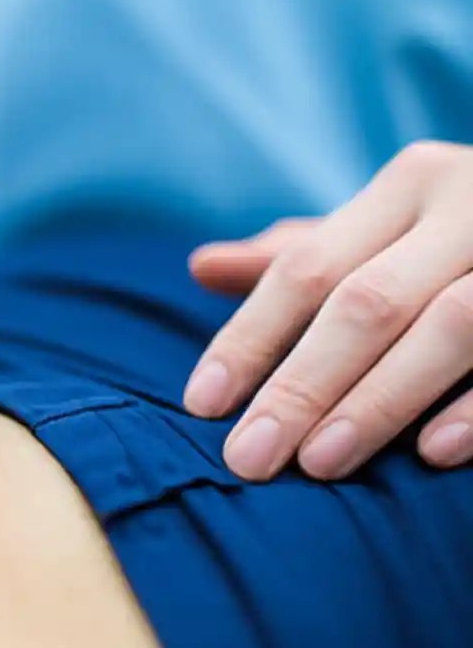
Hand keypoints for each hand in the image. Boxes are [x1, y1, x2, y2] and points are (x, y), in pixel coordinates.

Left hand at [186, 141, 472, 479]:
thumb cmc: (470, 241)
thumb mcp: (394, 232)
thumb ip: (308, 255)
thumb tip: (201, 265)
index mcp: (414, 183)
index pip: (307, 268)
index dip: (250, 338)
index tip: (200, 404)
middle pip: (367, 301)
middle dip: (300, 385)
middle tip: (245, 459)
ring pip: (452, 327)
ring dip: (381, 400)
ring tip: (318, 464)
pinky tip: (431, 454)